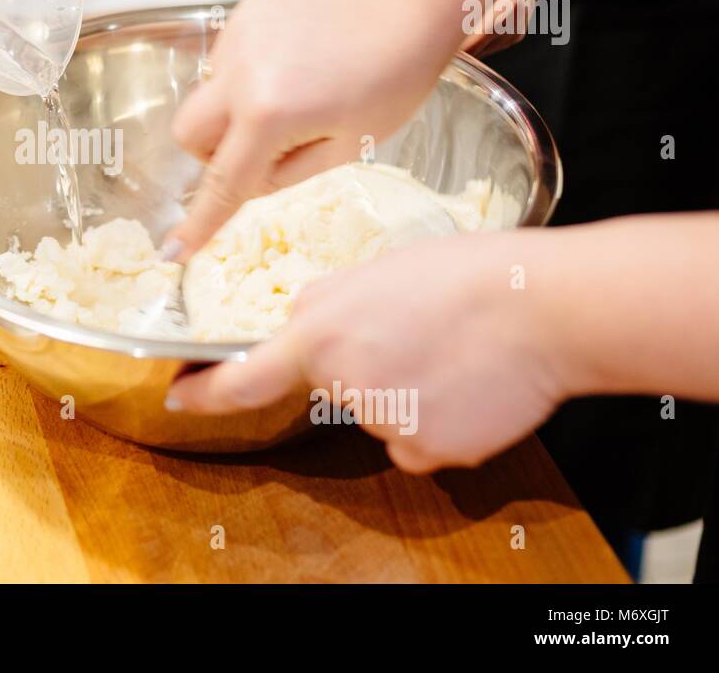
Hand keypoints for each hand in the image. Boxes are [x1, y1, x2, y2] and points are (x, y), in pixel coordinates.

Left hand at [166, 231, 572, 472]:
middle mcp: (342, 384)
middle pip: (334, 389)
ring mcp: (383, 423)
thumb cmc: (463, 274)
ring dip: (404, 395)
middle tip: (412, 333)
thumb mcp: (373, 269)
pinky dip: (438, 422)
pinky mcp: (428, 450)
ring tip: (448, 352)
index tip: (179, 396)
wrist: (539, 304)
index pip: (245, 376)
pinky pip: (418, 442)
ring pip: (380, 418)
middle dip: (363, 368)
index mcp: (320, 333)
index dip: (205, 391)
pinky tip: (465, 386)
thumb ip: (325, 304)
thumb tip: (300, 325)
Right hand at [168, 0, 456, 258]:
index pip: (224, 183)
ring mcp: (239, 38)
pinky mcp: (245, 14)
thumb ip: (284, 174)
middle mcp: (242, 74)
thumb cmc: (393, 80)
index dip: (198, 223)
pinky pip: (227, 61)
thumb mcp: (347, 148)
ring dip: (234, 109)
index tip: (173, 251)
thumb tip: (244, 182)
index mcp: (271, 115)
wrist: (407, 3)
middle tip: (261, 147)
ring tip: (292, 93)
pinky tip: (293, 64)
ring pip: (208, 95)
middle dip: (213, 151)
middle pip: (188, 133)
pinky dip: (249, 76)